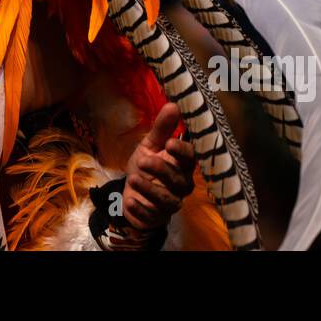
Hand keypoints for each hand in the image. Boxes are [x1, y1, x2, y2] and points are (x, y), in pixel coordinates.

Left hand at [122, 103, 195, 230]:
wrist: (134, 192)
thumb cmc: (147, 166)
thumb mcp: (150, 145)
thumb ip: (161, 129)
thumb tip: (174, 104)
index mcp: (182, 164)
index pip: (190, 158)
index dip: (182, 151)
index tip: (170, 143)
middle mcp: (182, 184)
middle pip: (178, 179)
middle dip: (161, 169)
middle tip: (144, 160)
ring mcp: (171, 202)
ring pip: (166, 198)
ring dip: (149, 189)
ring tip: (133, 178)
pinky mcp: (158, 216)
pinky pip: (152, 214)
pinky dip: (140, 208)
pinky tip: (130, 201)